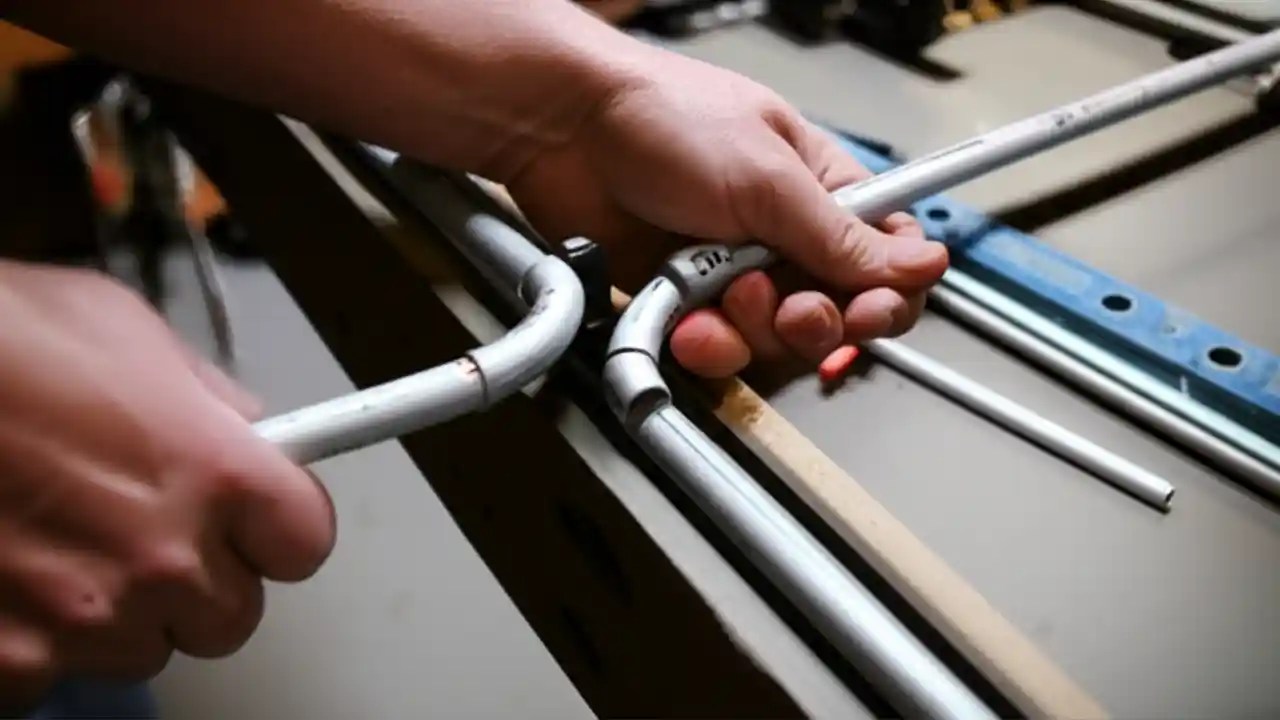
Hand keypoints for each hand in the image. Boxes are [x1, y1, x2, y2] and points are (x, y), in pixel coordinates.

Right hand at [0, 261, 333, 711]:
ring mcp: (85, 616)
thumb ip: (201, 395)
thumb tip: (244, 427)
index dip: (276, 530)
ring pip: (143, 649)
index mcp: (217, 471)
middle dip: (196, 579)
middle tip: (141, 531)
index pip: (304, 542)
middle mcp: (165, 556)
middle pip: (231, 614)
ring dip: (113, 609)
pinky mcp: (11, 661)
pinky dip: (29, 638)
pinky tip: (2, 574)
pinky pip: (50, 673)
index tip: (255, 523)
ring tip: (51, 539)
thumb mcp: (118, 329)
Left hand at [507, 46, 947, 377]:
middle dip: (816, 321)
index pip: (885, 258)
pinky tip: (691, 322)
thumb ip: (841, 238)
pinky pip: (718, 348)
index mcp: (821, 190)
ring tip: (727, 296)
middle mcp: (783, 236)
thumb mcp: (768, 178)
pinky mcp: (686, 301)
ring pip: (774, 342)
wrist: (563, 132)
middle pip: (835, 313)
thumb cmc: (664, 118)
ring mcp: (733, 272)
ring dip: (755, 333)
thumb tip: (920, 265)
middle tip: (792, 306)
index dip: (887, 294)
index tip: (870, 310)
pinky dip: (708, 345)